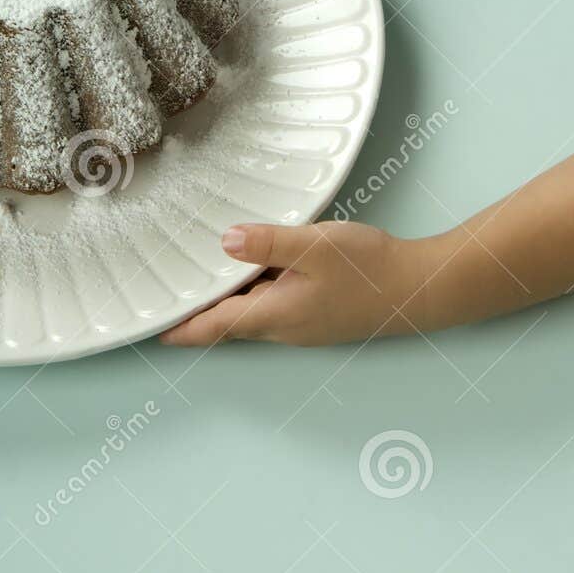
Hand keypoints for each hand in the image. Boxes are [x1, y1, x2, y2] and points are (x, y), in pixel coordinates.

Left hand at [158, 220, 428, 345]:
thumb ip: (268, 244)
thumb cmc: (371, 270)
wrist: (421, 289)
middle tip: (169, 290)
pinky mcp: (319, 312)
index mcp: (275, 315)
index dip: (181, 329)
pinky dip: (257, 286)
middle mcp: (284, 327)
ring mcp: (303, 322)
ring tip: (205, 270)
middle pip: (229, 319)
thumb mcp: (315, 246)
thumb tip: (225, 242)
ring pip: (253, 308)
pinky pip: (276, 301)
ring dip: (229, 294)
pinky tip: (259, 261)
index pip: (214, 327)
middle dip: (199, 308)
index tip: (152, 331)